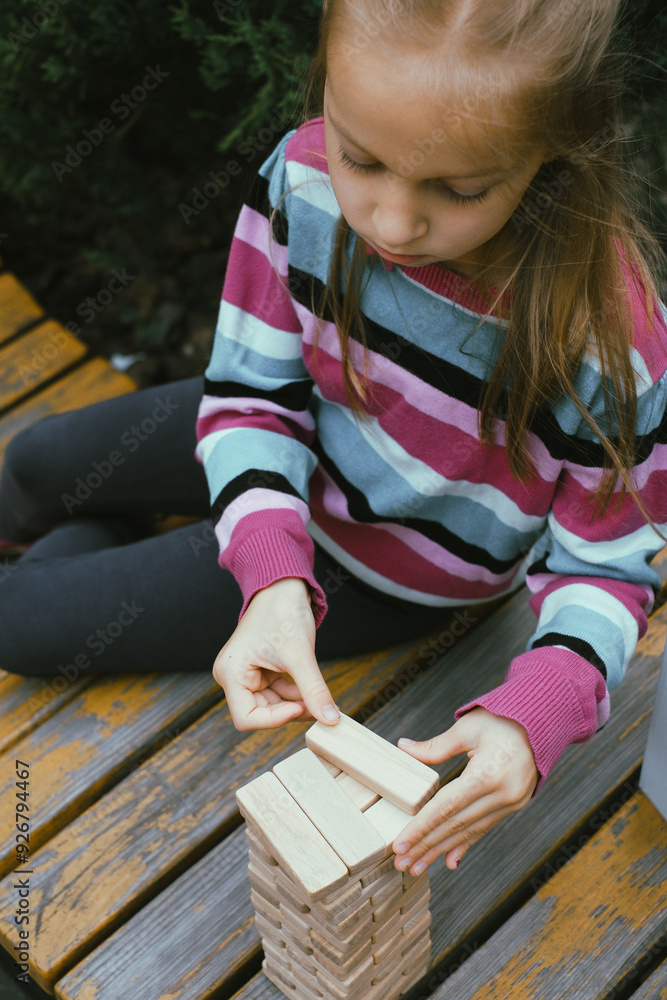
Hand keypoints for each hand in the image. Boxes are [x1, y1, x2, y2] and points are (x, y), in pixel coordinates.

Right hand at [212, 577, 339, 730]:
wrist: (283, 587)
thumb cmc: (283, 612)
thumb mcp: (300, 655)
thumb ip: (313, 690)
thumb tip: (330, 720)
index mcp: (231, 672)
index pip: (246, 717)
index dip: (275, 719)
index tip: (302, 708)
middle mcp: (234, 677)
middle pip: (261, 713)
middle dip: (290, 712)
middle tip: (319, 709)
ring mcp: (247, 675)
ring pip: (273, 706)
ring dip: (297, 705)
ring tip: (319, 699)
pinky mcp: (261, 672)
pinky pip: (279, 694)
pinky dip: (296, 696)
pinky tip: (313, 692)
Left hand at [392, 707, 537, 873]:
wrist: (544, 721)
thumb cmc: (502, 720)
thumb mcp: (467, 728)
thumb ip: (435, 746)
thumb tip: (403, 748)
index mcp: (488, 774)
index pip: (446, 807)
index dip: (421, 828)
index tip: (400, 844)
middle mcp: (502, 794)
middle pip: (456, 825)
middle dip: (426, 846)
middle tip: (401, 863)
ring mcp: (511, 802)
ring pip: (469, 831)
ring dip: (441, 850)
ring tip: (417, 866)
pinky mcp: (514, 804)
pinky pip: (484, 827)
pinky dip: (465, 843)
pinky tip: (449, 860)